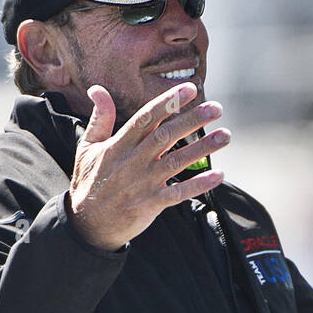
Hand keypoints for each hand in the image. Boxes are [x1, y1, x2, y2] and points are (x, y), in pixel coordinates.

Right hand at [67, 84, 230, 250]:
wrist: (88, 224)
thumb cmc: (90, 181)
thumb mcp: (87, 146)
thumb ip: (100, 118)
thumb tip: (97, 89)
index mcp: (119, 144)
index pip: (147, 117)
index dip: (168, 101)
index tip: (189, 88)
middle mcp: (133, 161)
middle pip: (166, 135)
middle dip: (192, 120)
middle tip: (216, 108)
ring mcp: (143, 183)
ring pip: (177, 161)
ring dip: (203, 148)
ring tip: (225, 136)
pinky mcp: (151, 204)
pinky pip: (179, 193)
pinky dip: (198, 185)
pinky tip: (218, 175)